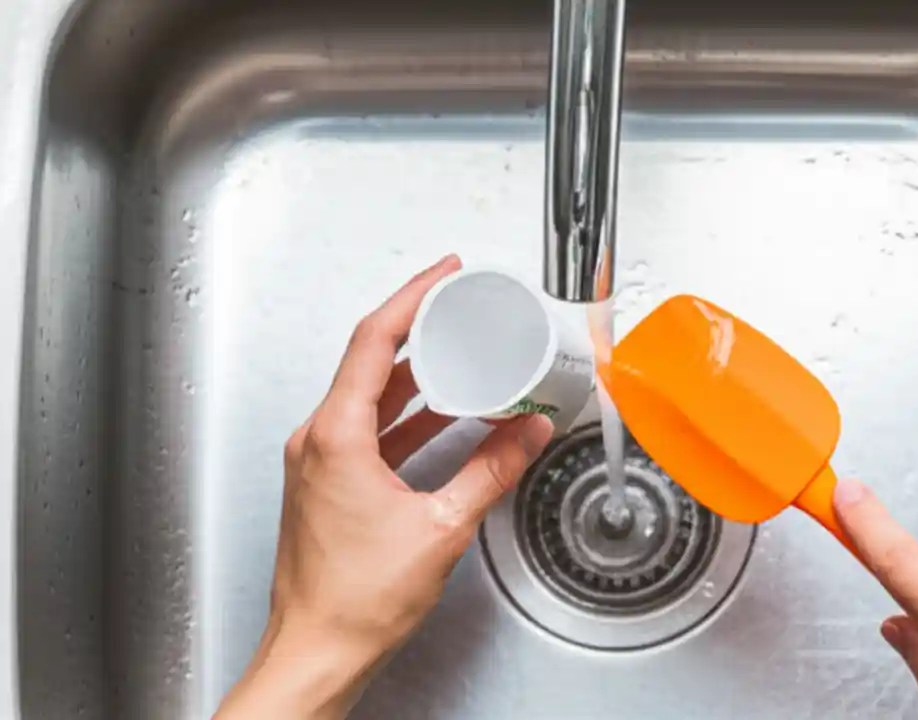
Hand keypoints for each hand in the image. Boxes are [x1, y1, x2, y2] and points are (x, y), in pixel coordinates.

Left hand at [215, 255, 554, 718]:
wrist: (317, 652)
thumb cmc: (355, 602)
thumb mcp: (442, 526)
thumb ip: (491, 471)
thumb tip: (526, 435)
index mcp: (337, 436)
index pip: (373, 340)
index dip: (412, 298)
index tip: (442, 276)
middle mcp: (319, 442)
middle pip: (369, 361)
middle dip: (420, 332)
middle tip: (458, 308)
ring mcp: (319, 463)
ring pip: (370, 397)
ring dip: (416, 377)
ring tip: (461, 361)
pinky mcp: (328, 484)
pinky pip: (369, 430)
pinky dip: (407, 417)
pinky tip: (442, 420)